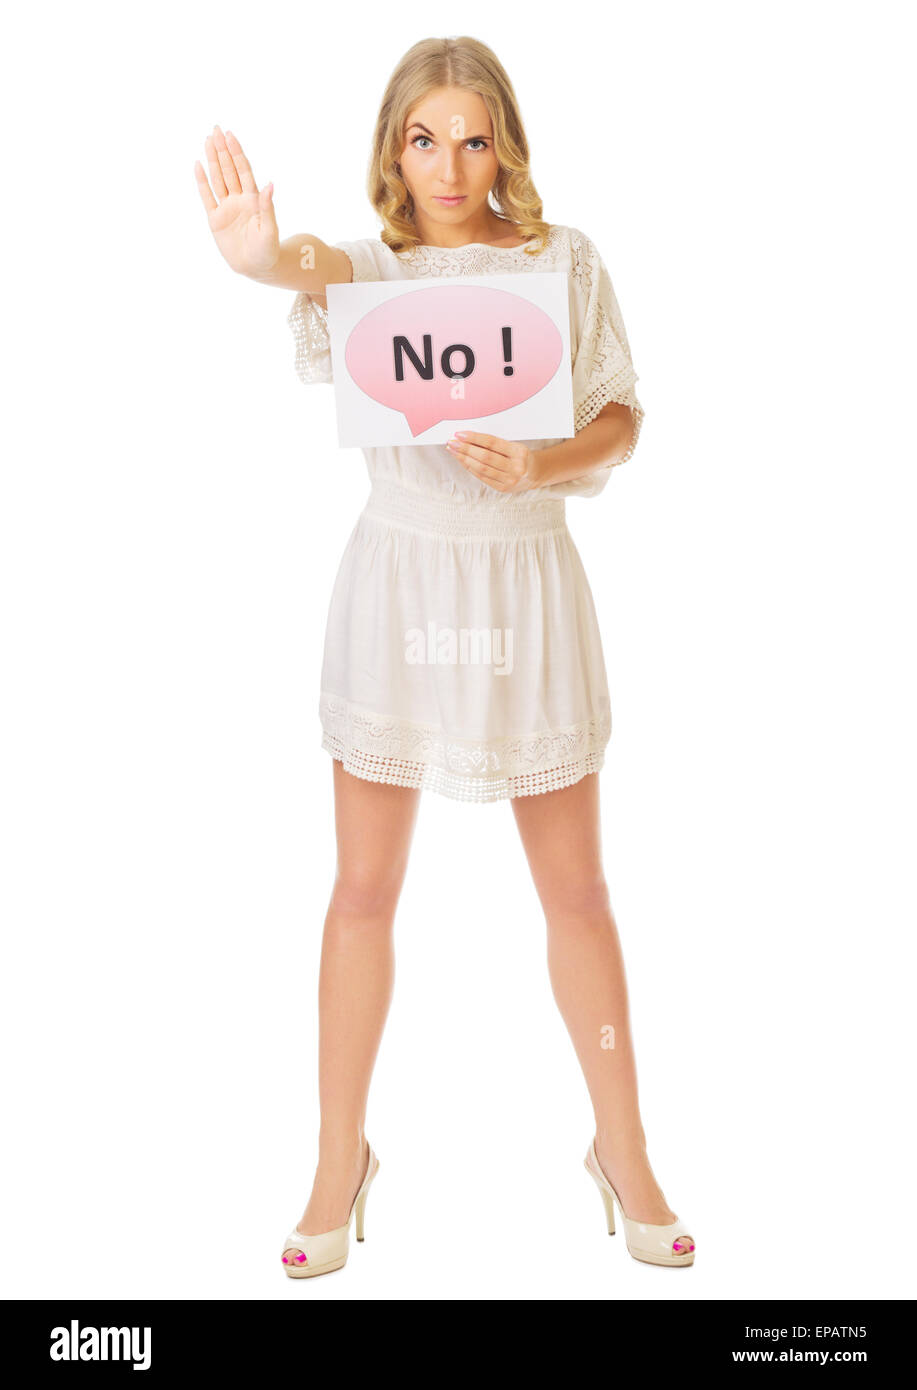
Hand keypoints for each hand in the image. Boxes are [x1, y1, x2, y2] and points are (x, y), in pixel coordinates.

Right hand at [194, 125, 278, 277]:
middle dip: (223, 149)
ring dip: (213, 160)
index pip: (243, 171)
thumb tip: (269, 184)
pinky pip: (207, 197)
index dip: (237, 153)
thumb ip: (268, 207)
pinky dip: (202, 182)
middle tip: (216, 129)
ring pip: (218, 179)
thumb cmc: (267, 250)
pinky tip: (198, 165)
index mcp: (253, 199)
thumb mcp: (270, 230)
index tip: (230, 136)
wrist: (255, 268)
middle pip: (229, 170)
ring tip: (208, 140)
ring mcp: (226, 208)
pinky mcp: (215, 219)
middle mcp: (239, 199)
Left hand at [445, 432, 540, 492]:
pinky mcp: (502, 488)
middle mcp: (516, 467)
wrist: (535, 474)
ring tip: (453, 451)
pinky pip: (482, 477)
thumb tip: (469, 438)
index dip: (474, 438)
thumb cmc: (521, 456)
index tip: (460, 434)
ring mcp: (509, 480)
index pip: (492, 443)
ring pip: (481, 468)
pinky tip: (462, 460)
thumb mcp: (514, 445)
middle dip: (465, 449)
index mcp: (519, 452)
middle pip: (485, 457)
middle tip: (452, 442)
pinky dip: (470, 468)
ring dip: (464, 459)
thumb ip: (495, 444)